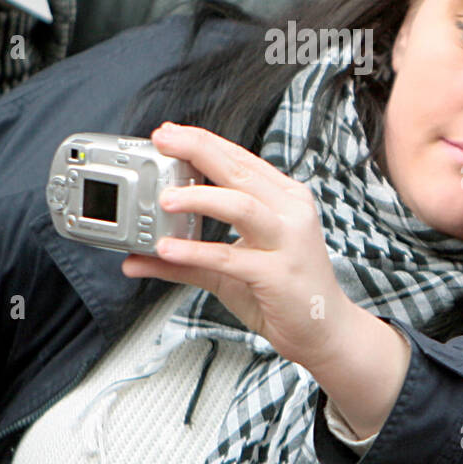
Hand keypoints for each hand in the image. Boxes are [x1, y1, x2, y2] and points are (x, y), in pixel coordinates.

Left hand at [121, 122, 355, 364]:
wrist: (326, 330)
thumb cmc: (282, 293)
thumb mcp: (229, 269)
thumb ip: (186, 260)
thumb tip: (136, 259)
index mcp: (284, 199)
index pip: (240, 159)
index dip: (203, 142)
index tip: (168, 133)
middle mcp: (290, 212)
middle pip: (240, 170)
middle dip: (198, 150)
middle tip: (163, 141)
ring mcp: (287, 242)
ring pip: (241, 205)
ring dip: (199, 197)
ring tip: (164, 198)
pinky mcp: (278, 275)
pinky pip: (231, 257)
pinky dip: (197, 251)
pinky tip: (168, 249)